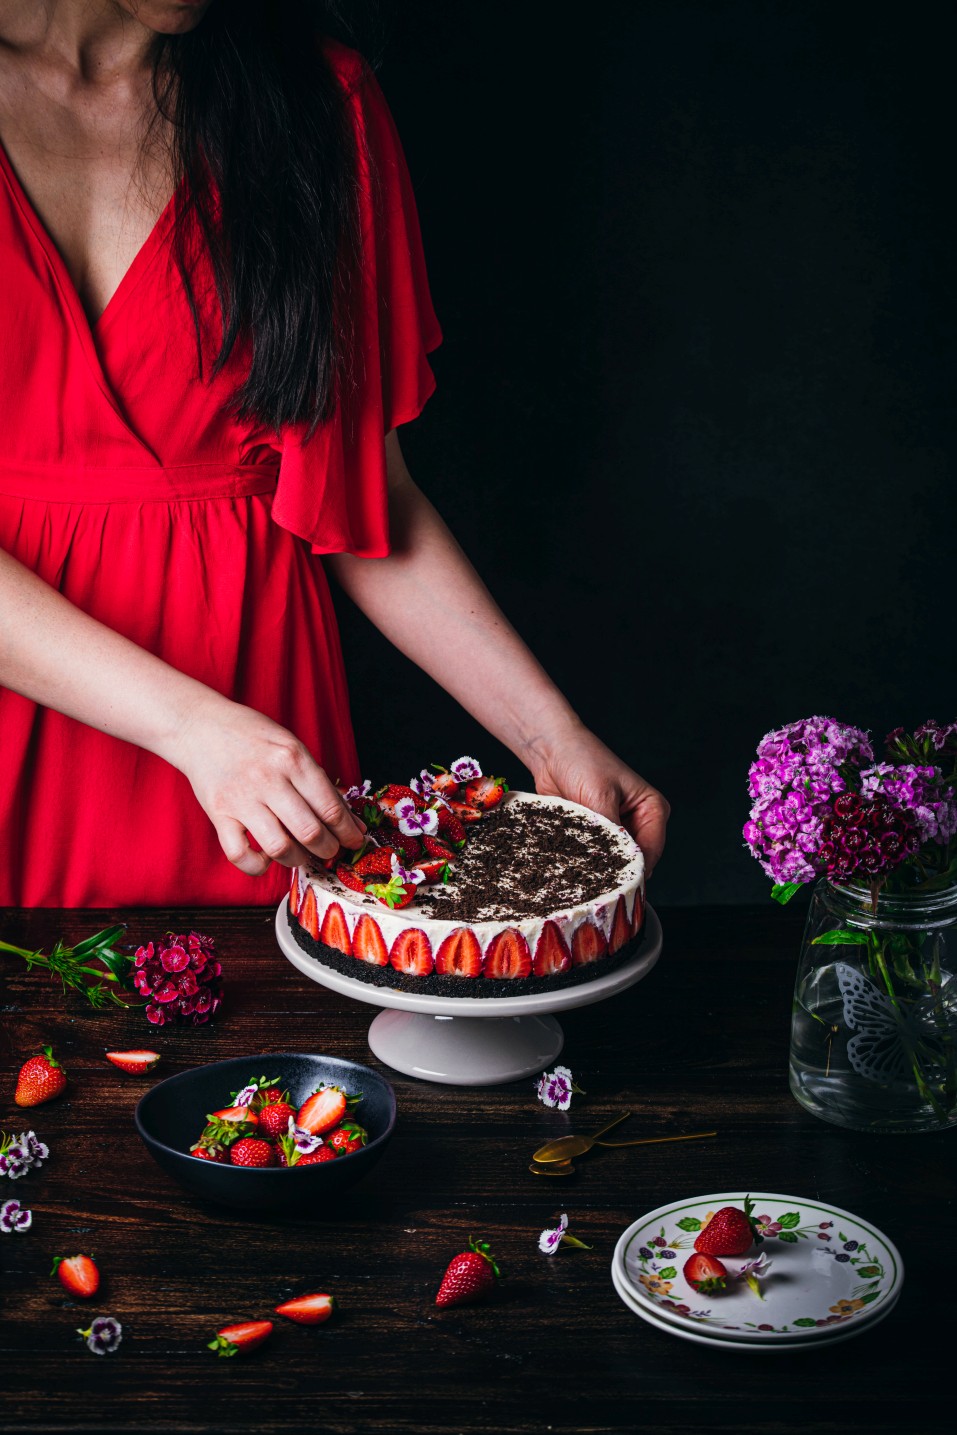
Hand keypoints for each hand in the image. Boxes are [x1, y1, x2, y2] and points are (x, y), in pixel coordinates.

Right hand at [167, 694, 366, 876]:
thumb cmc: (252, 736)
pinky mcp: (219, 814)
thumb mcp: (292, 746)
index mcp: (292, 759)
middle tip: (331, 850)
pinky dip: (258, 865)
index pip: (330, 807)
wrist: (201, 726)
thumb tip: (348, 819)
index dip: (348, 831)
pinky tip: (267, 857)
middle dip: (329, 848)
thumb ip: (318, 782)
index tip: (355, 841)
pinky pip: (240, 854)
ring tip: (302, 855)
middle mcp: (268, 779)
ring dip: (299, 859)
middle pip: (310, 831)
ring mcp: (241, 799)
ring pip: (280, 848)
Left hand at [525, 723, 669, 876]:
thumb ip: (609, 833)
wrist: (552, 750)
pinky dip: (584, 859)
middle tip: (595, 882)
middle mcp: (639, 821)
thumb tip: (609, 865)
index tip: (614, 886)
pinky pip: (594, 854)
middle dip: (614, 870)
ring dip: (598, 866)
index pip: (650, 851)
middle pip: (632, 859)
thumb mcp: (600, 796)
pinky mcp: (595, 833)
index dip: (633, 869)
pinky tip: (573, 861)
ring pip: (612, 859)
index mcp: (652, 809)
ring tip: (582, 870)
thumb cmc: (583, 761)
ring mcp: (617, 828)